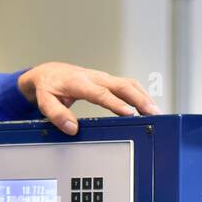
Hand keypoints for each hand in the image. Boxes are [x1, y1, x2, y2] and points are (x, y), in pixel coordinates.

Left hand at [18, 63, 160, 135]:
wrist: (50, 72)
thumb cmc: (49, 87)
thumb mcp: (45, 102)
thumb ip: (57, 115)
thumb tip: (72, 128)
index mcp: (79, 82)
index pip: (101, 93)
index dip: (116, 103)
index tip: (130, 113)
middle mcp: (94, 77)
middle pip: (122, 86)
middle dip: (140, 99)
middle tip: (153, 113)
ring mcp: (103, 78)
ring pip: (129, 84)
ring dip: (144, 97)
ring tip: (156, 113)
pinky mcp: (109, 81)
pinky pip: (128, 85)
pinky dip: (141, 94)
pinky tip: (149, 106)